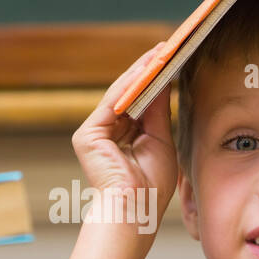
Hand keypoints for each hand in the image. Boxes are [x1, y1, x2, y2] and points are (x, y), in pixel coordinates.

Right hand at [70, 43, 177, 226]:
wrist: (136, 210)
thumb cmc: (151, 187)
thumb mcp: (160, 141)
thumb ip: (158, 111)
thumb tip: (165, 81)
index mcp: (122, 140)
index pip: (137, 104)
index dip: (153, 82)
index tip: (170, 61)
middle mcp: (105, 134)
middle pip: (127, 96)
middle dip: (147, 72)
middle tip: (166, 48)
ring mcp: (94, 134)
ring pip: (119, 94)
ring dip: (141, 72)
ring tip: (160, 52)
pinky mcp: (87, 135)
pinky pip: (112, 101)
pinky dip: (130, 84)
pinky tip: (147, 68)